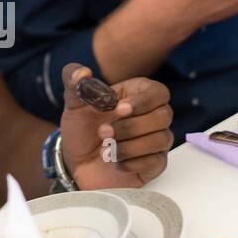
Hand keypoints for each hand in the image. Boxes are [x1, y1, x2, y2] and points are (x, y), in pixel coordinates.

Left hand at [58, 63, 172, 188]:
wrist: (75, 163)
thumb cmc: (81, 130)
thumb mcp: (74, 104)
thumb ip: (74, 82)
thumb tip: (83, 72)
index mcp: (138, 96)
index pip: (159, 92)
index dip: (143, 101)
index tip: (119, 109)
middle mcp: (152, 117)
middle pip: (164, 116)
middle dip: (131, 126)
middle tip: (103, 132)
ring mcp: (156, 142)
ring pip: (160, 139)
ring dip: (129, 146)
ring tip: (104, 150)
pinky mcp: (154, 165)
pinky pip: (156, 162)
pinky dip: (132, 163)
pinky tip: (115, 162)